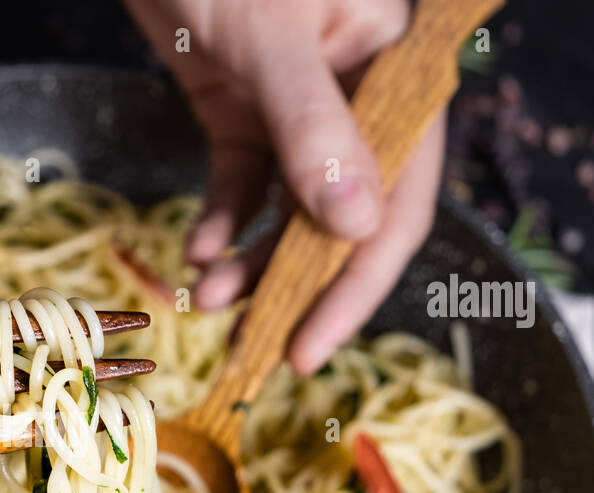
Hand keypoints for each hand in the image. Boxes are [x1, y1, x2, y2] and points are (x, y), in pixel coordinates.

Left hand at [124, 0, 443, 372]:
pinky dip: (221, 224)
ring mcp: (296, 115)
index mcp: (391, 81)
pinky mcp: (242, 114)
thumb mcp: (272, 42)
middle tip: (258, 349)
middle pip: (343, 223)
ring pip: (288, 215)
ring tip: (210, 298)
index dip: (356, 286)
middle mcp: (352, 106)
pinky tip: (198, 250)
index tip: (313, 348)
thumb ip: (314, 131)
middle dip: (299, 290)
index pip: (396, 205)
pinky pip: (241, 188)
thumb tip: (356, 229)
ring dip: (252, 264)